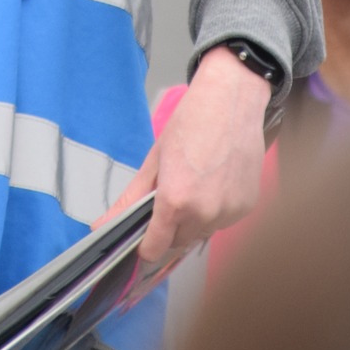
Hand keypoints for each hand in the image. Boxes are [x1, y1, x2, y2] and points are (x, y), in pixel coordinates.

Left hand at [103, 46, 271, 261]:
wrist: (231, 99)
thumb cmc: (191, 122)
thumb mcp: (155, 159)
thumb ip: (130, 199)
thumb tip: (102, 226)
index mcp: (175, 202)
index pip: (156, 249)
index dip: (147, 244)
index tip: (146, 234)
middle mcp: (204, 214)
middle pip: (179, 241)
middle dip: (171, 226)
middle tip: (172, 193)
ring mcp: (229, 212)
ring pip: (203, 232)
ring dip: (196, 218)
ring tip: (197, 181)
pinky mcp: (247, 207)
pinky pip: (224, 221)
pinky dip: (218, 209)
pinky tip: (216, 180)